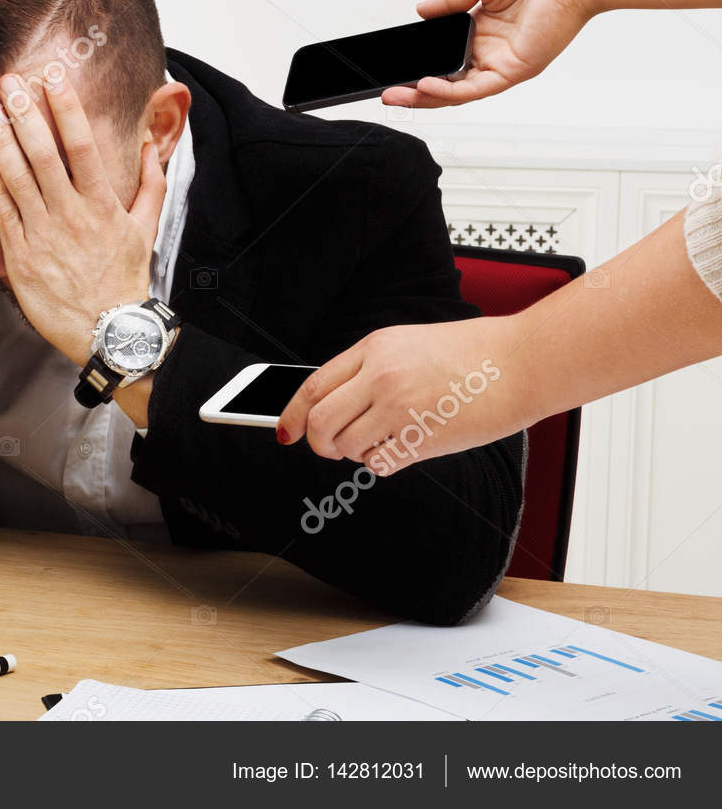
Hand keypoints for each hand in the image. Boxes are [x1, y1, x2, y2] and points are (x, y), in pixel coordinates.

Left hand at [0, 72, 164, 367]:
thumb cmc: (125, 280)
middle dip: (24, 114)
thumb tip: (148, 147)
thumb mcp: (146, 229)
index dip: (66, 107)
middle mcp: (71, 215)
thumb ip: (149, 184)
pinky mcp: (21, 258)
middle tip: (8, 82)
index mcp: (102, 204)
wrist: (107, 332)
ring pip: (16, 180)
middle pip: (43, 154)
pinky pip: (0, 216)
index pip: (81, 144)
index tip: (53, 76)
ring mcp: (44, 236)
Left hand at [275, 316, 531, 474]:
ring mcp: (401, 408)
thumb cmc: (473, 353)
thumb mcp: (408, 344)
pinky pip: (380, 464)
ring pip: (347, 447)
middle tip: (331, 447)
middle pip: (321, 422)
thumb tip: (335, 401)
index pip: (313, 387)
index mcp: (373, 349)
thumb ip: (370, 369)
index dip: (293, 414)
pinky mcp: (423, 438)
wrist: (522, 362)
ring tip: (383, 440)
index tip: (286, 431)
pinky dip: (384, 463)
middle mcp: (380, 377)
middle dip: (318, 443)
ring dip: (356, 452)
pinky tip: (405, 447)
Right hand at [382, 0, 599, 108]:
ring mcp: (503, 61)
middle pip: (446, 78)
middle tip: (387, 89)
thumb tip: (421, 11)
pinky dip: (448, 91)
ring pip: (456, 90)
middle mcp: (492, 48)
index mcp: (484, 26)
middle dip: (414, 87)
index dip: (420, 61)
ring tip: (395, 95)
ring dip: (423, 96)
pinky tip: (424, 87)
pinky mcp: (516, 69)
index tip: (395, 63)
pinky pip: (475, 88)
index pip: (445, 54)